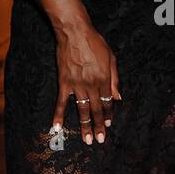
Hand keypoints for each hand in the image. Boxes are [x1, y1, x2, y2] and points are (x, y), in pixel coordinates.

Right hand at [50, 19, 120, 144]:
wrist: (74, 32)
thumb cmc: (94, 42)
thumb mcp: (111, 58)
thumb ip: (115, 79)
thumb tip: (118, 97)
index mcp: (104, 79)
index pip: (107, 103)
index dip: (108, 115)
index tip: (108, 125)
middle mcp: (92, 85)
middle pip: (96, 110)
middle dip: (98, 126)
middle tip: (99, 140)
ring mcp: (77, 85)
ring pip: (81, 109)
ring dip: (84, 126)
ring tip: (87, 140)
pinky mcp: (64, 82)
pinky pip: (62, 102)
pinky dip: (58, 115)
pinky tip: (56, 127)